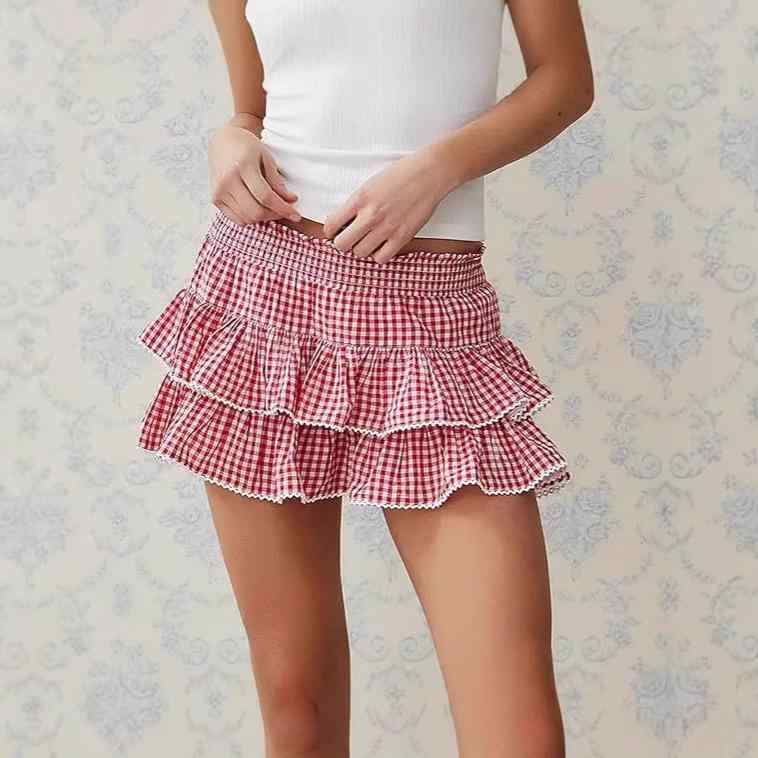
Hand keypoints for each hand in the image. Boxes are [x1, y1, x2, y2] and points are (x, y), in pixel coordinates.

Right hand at [208, 119, 301, 224]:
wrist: (222, 142)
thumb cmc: (247, 147)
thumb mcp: (266, 157)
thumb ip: (277, 180)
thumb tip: (291, 200)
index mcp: (242, 166)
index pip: (265, 196)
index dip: (283, 208)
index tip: (296, 214)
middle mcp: (227, 180)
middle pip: (255, 211)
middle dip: (275, 215)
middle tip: (285, 210)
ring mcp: (218, 191)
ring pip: (247, 218)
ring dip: (264, 218)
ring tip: (273, 208)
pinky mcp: (215, 199)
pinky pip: (237, 219)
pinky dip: (251, 218)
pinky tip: (259, 209)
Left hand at [322, 151, 456, 263]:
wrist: (429, 174)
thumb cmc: (401, 175)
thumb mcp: (371, 184)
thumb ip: (357, 203)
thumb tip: (345, 222)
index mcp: (360, 199)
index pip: (331, 225)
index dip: (330, 231)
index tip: (335, 232)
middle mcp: (371, 215)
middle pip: (342, 244)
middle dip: (343, 243)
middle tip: (349, 239)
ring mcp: (386, 228)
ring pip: (360, 253)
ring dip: (361, 249)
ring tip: (368, 240)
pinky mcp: (402, 237)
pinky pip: (381, 258)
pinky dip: (379, 255)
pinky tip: (382, 245)